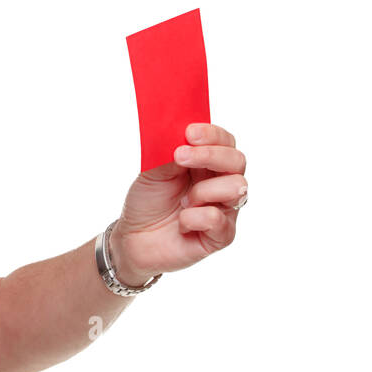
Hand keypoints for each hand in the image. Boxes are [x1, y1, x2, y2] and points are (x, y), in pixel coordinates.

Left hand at [111, 122, 246, 282]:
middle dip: (210, 155)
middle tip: (180, 156)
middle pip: (238, 161)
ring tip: (183, 201)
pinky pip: (218, 219)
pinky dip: (194, 218)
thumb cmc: (147, 202)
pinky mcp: (221, 235)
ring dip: (203, 191)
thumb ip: (169, 152)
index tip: (190, 133)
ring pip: (237, 188)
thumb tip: (182, 133)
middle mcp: (222, 183)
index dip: (212, 135)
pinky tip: (182, 223)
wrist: (133, 238)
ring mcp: (225, 209)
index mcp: (208, 164)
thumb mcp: (152, 172)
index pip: (225, 142)